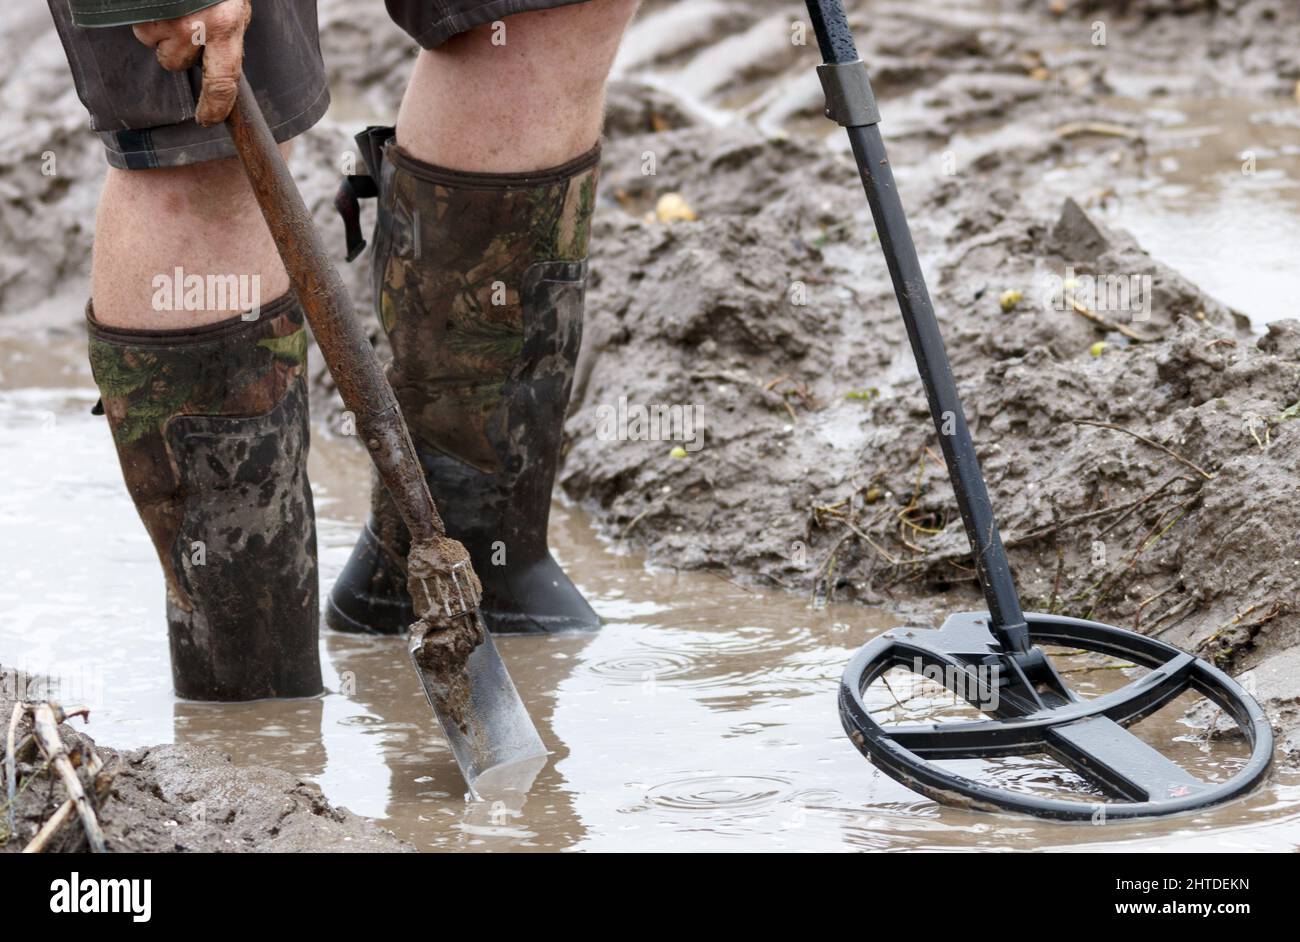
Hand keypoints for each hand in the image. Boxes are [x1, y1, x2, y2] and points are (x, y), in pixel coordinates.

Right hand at [132, 0, 251, 126]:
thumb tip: (221, 71)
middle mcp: (194, 27)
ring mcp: (164, 16)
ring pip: (154, 43)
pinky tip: (161, 4)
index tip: (207, 118)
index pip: (222, 84)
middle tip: (189, 27)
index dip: (214, 107)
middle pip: (174, 63)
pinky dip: (148, 16)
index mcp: (226, 28)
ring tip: (175, 8)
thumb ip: (228, 37)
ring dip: (162, 31)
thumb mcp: (235, 8)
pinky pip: (140, 23)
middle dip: (180, 51)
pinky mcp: (142, 7)